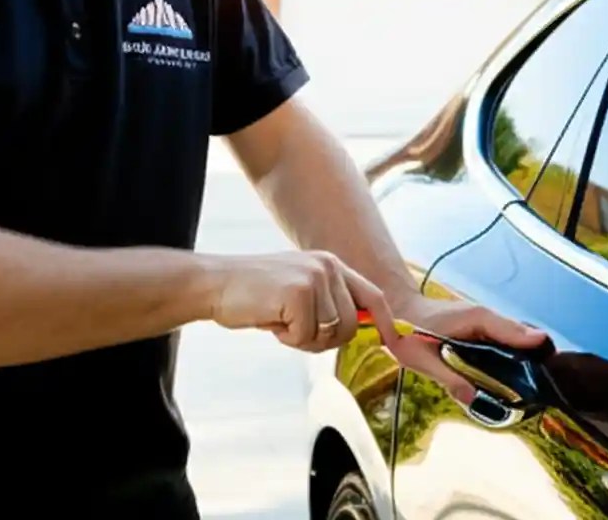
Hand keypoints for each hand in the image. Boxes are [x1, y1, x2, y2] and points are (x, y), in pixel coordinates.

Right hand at [208, 250, 400, 352]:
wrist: (214, 284)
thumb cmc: (253, 294)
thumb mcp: (298, 290)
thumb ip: (327, 303)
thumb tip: (358, 328)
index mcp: (330, 264)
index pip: (372, 296)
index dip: (385, 323)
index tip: (393, 342)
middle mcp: (328, 267)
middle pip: (350, 325)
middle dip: (324, 340)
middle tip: (293, 332)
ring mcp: (314, 278)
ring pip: (328, 334)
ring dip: (302, 339)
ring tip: (279, 321)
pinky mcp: (299, 293)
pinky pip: (305, 336)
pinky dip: (286, 338)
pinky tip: (270, 320)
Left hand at [387, 293, 548, 404]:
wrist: (395, 314)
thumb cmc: (407, 334)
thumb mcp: (423, 360)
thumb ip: (451, 379)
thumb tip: (475, 399)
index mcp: (478, 318)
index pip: (517, 332)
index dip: (536, 348)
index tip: (553, 365)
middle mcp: (486, 316)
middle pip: (523, 335)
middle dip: (535, 358)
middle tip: (545, 385)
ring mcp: (484, 320)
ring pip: (515, 338)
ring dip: (525, 358)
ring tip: (535, 384)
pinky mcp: (481, 328)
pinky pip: (504, 340)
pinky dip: (512, 356)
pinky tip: (513, 376)